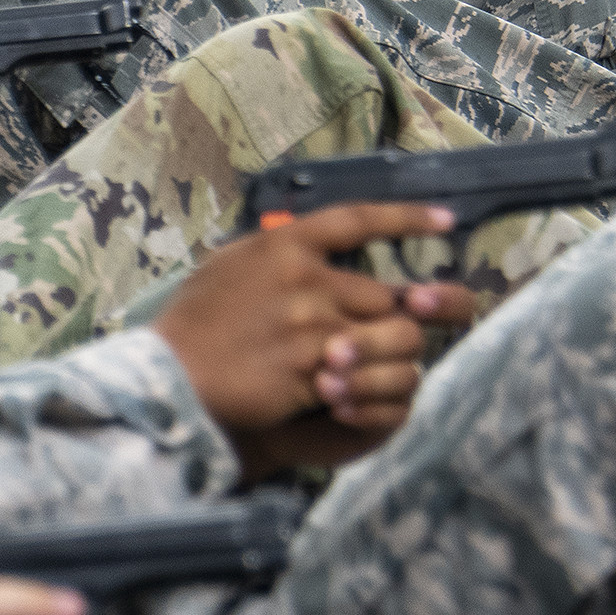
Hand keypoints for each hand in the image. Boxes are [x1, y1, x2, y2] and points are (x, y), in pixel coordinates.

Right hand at [150, 203, 480, 478]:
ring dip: (388, 354)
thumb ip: (269, 253)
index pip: (358, 220)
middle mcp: (305, 279)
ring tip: (370, 367)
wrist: (169, 378)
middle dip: (397, 317)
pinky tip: (347, 395)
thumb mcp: (225, 267)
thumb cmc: (190, 326)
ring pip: (390, 334)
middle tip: (397, 334)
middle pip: (386, 293)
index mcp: (282, 244)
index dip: (407, 219)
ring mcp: (313, 325)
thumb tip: (298, 242)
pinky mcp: (314, 369)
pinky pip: (366, 375)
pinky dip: (364, 387)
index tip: (446, 221)